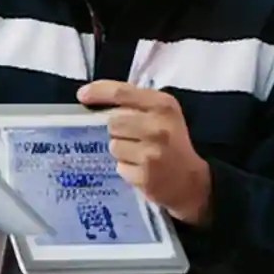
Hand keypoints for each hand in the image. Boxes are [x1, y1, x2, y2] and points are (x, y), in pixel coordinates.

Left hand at [77, 80, 212, 226]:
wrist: (191, 181)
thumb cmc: (172, 142)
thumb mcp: (163, 114)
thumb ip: (136, 103)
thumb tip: (94, 99)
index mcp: (163, 105)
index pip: (122, 92)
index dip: (98, 92)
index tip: (82, 95)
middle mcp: (158, 126)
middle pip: (113, 122)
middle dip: (117, 130)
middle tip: (133, 138)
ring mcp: (151, 152)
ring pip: (113, 145)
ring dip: (121, 151)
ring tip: (139, 155)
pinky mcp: (145, 174)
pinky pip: (119, 167)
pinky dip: (126, 169)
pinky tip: (142, 169)